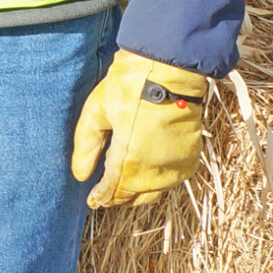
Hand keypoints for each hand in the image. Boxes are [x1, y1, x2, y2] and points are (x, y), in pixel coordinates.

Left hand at [69, 50, 208, 207]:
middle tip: (104, 196)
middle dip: (119, 197)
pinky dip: (157, 182)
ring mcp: (177, 163)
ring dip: (138, 192)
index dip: (102, 197)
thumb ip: (87, 146)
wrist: (170, 71)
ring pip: (155, 191)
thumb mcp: (97, 111)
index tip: (92, 201)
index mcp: (131, 156)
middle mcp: (157, 166)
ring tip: (122, 188)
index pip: (114, 188)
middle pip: (135, 195)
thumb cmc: (128, 86)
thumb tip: (81, 176)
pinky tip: (145, 175)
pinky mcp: (192, 157)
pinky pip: (172, 180)